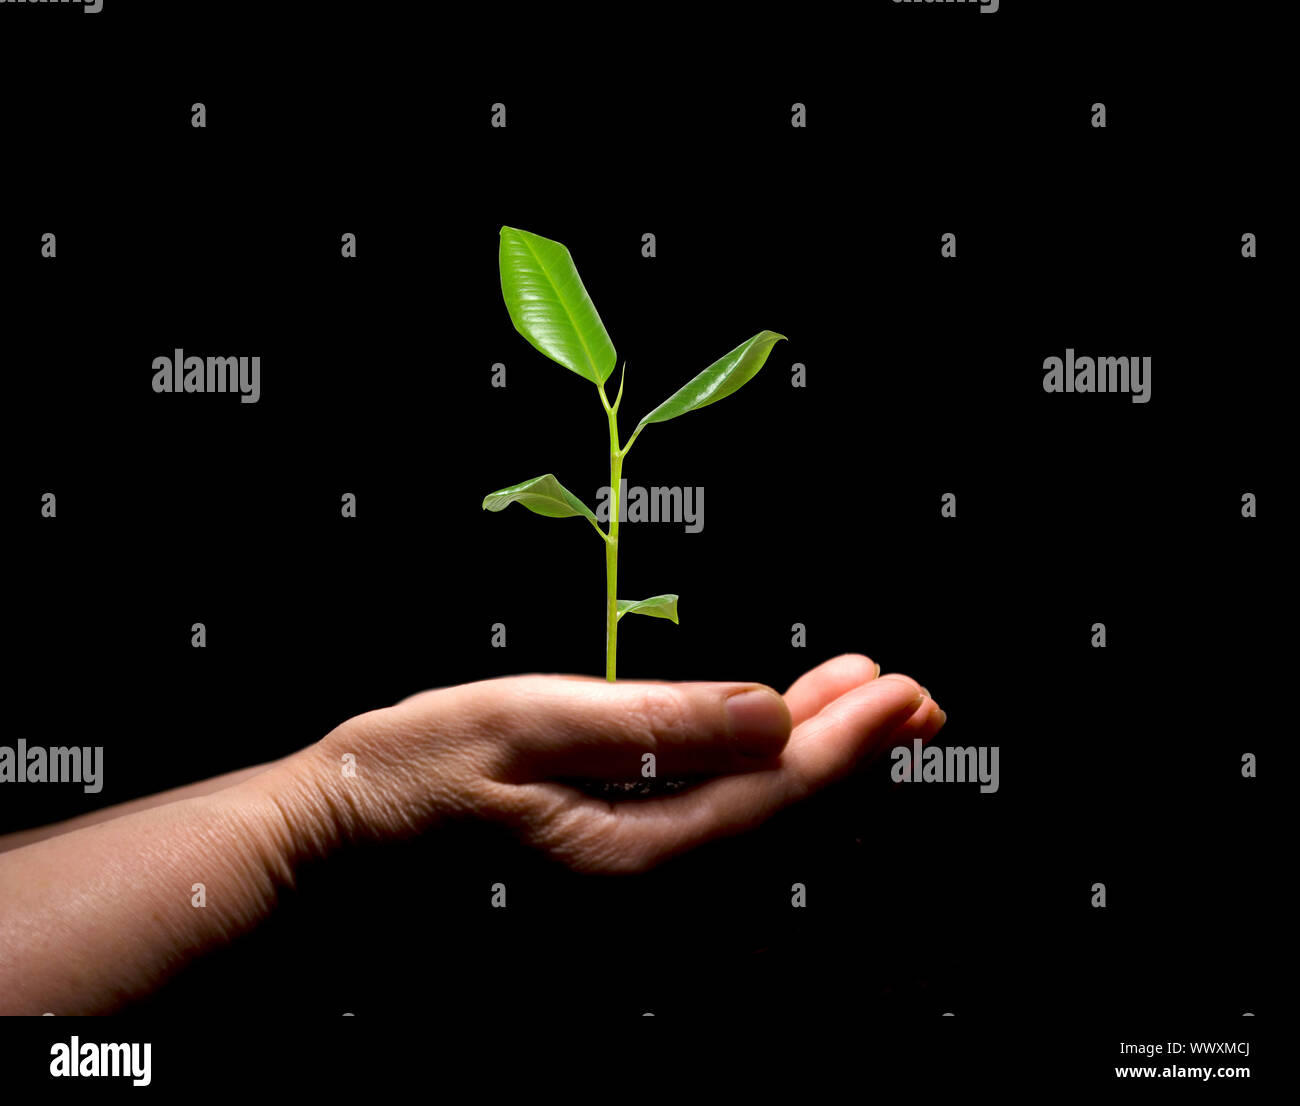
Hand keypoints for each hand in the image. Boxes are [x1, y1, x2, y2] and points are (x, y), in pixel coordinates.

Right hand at [256, 654, 945, 874]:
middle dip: (859, 756)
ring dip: (826, 777)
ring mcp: (640, 915)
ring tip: (867, 716)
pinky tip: (783, 763)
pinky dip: (774, 804)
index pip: (778, 792)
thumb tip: (769, 712)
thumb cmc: (414, 777)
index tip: (902, 687)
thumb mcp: (528, 722)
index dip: (851, 737)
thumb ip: (656, 720)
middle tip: (909, 696)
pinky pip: (732, 861)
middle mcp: (653, 904)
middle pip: (793, 831)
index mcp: (635, 856)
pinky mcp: (623, 904)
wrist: (337, 854)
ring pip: (772, 851)